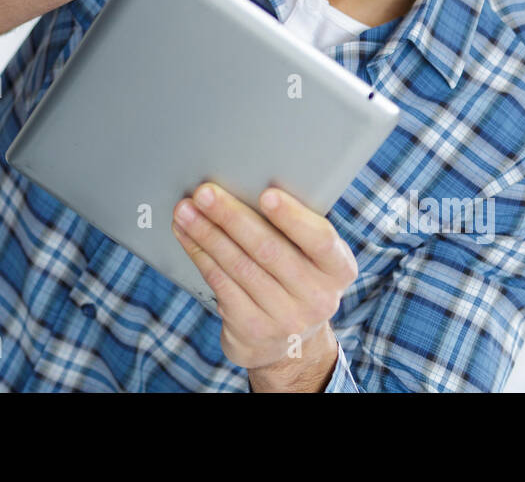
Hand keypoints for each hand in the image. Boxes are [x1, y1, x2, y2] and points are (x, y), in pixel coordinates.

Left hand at [172, 182, 357, 387]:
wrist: (288, 340)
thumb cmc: (295, 276)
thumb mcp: (310, 257)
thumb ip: (293, 227)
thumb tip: (243, 184)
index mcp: (338, 269)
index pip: (320, 240)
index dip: (293, 217)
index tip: (266, 194)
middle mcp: (319, 298)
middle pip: (268, 250)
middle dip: (231, 217)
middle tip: (205, 193)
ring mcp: (286, 319)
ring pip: (239, 266)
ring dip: (207, 234)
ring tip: (185, 211)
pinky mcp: (254, 330)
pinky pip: (221, 285)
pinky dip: (200, 255)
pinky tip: (187, 237)